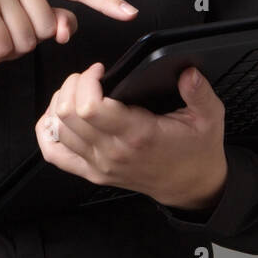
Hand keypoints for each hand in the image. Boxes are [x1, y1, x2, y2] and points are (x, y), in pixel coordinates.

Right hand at [0, 0, 137, 66]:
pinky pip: (4, 45)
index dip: (106, 1)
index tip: (131, 13)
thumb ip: (53, 19)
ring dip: (8, 50)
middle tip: (3, 32)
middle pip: (48, 27)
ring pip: (28, 39)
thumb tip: (64, 29)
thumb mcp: (24, 17)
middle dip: (27, 41)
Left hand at [35, 63, 227, 211]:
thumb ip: (200, 92)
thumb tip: (188, 72)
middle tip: (89, 78)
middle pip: (67, 113)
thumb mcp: (209, 118)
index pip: (89, 107)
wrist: (191, 186)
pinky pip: (55, 153)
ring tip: (79, 92)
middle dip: (72, 84)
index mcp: (138, 135)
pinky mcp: (92, 172)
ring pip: (57, 129)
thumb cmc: (196, 151)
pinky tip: (60, 117)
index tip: (100, 71)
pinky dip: (48, 130)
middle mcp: (112, 152)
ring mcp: (99, 165)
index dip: (87, 81)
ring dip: (61, 102)